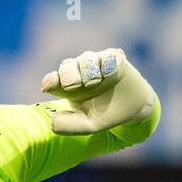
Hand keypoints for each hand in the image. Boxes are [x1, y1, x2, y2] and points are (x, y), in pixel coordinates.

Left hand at [40, 48, 155, 135]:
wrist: (133, 110)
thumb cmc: (106, 115)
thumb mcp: (88, 125)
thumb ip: (70, 126)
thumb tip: (52, 122)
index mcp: (68, 88)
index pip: (54, 80)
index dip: (51, 81)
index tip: (48, 86)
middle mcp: (79, 72)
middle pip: (68, 65)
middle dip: (69, 74)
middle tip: (73, 85)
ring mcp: (96, 64)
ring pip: (86, 59)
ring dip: (88, 70)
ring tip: (95, 82)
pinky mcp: (114, 58)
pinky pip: (108, 56)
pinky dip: (106, 63)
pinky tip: (108, 74)